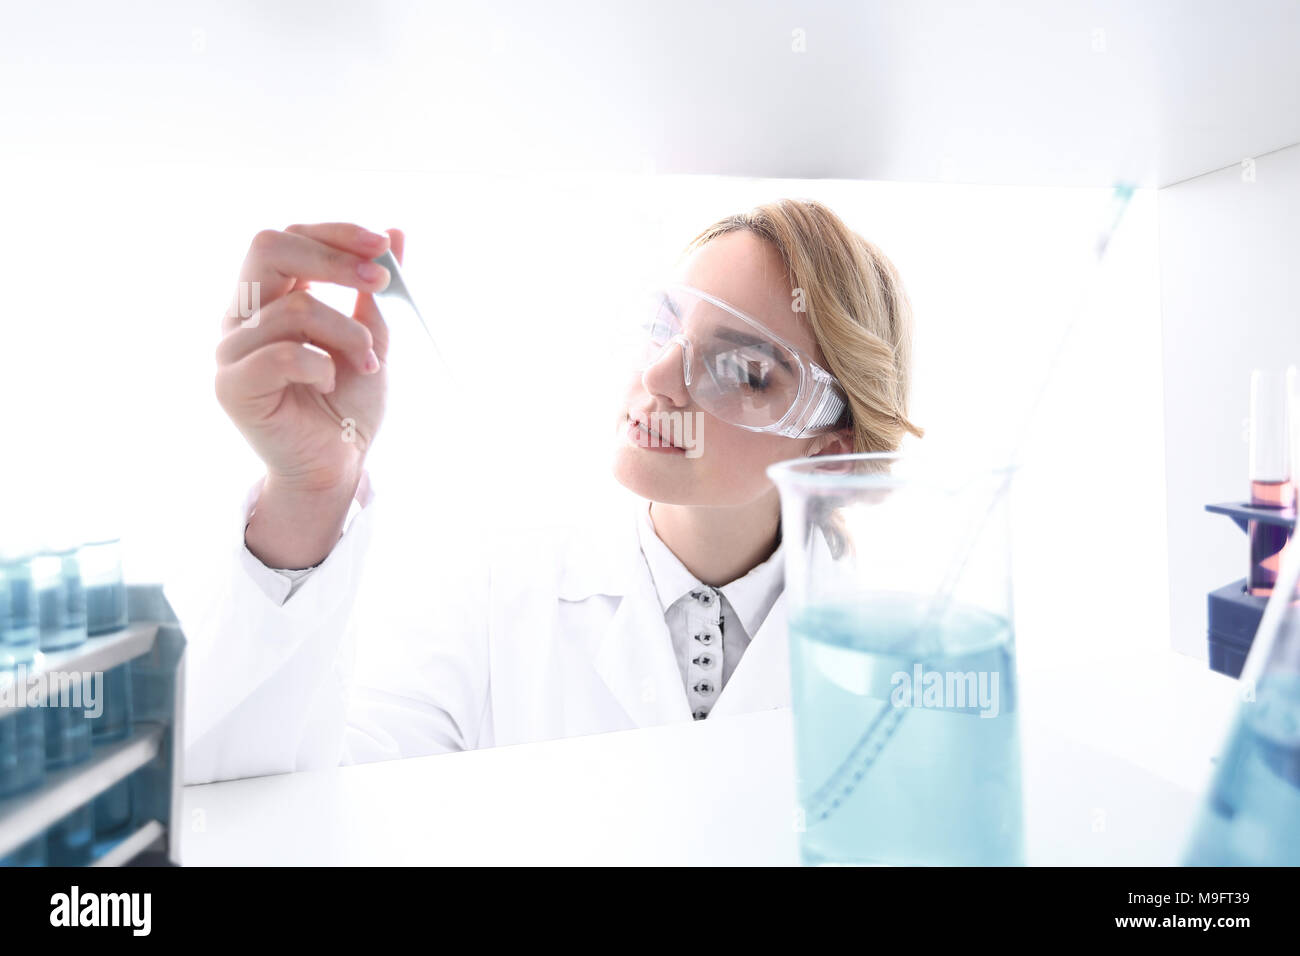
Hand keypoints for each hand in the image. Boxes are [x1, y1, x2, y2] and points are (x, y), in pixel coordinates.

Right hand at [214, 223, 404, 566]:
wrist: (339, 463)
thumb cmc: (350, 402)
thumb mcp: (373, 336)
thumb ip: (375, 289)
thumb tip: (396, 232)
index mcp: (269, 296)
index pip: (288, 236)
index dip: (336, 233)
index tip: (384, 246)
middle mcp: (241, 314)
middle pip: (268, 246)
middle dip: (333, 258)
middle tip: (380, 282)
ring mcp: (229, 349)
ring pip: (296, 309)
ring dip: (349, 334)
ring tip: (369, 363)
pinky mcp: (231, 386)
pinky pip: (283, 355)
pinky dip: (322, 368)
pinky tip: (329, 387)